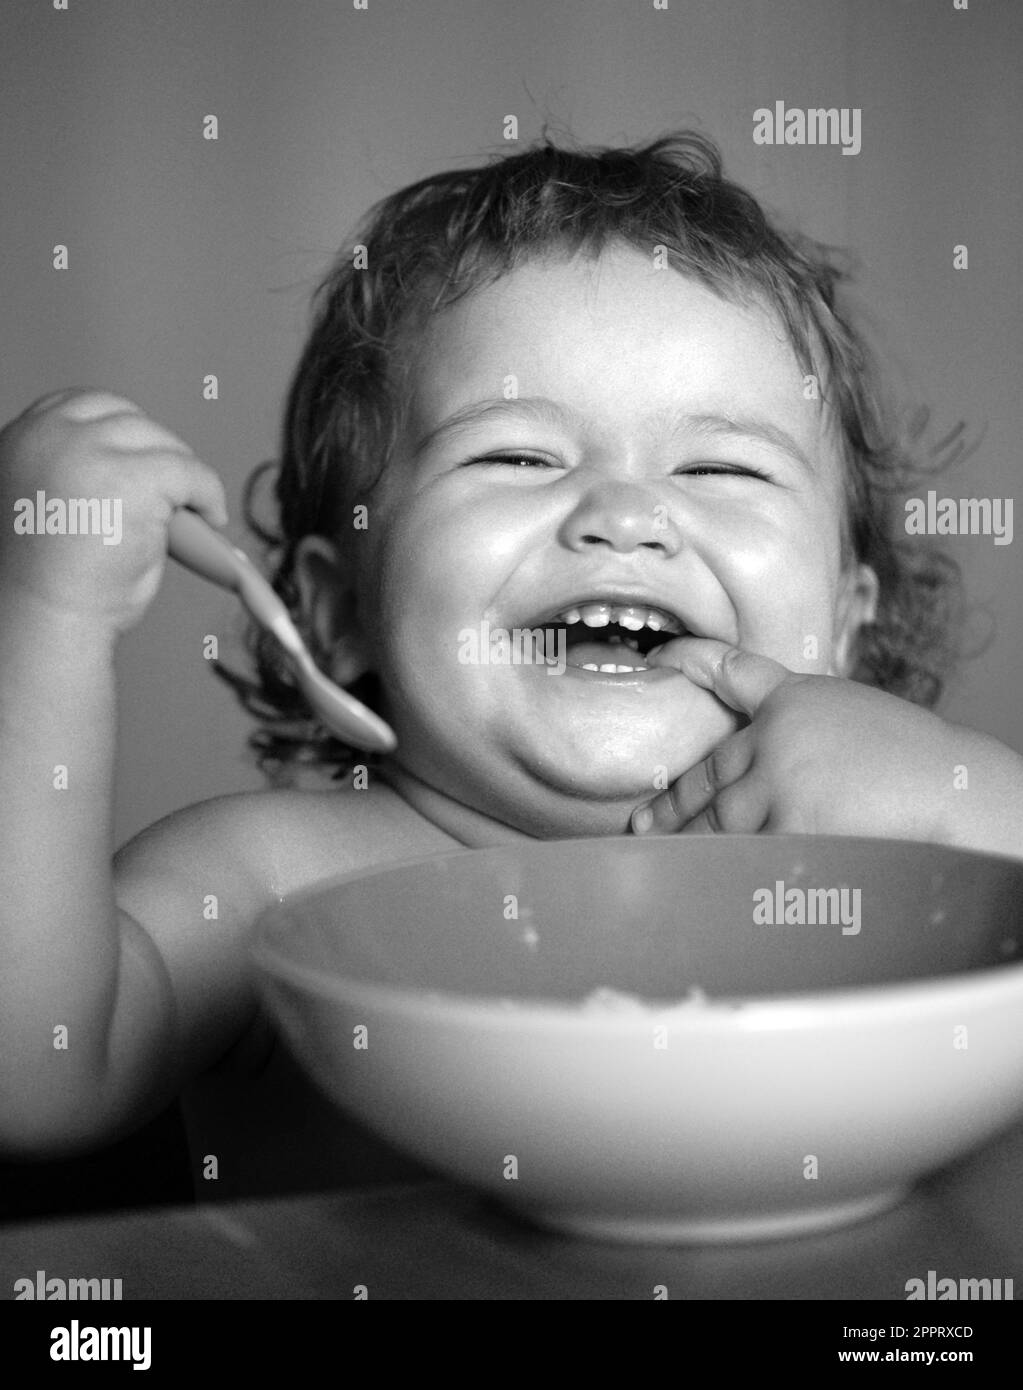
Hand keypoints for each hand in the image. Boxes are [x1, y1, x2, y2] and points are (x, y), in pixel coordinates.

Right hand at [0, 389, 227, 635]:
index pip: (85, 408)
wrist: (47, 618)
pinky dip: (208, 494)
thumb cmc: (50, 583)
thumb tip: (143, 469)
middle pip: (127, 418)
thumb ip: (85, 474)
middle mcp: (49, 434)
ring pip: (162, 443)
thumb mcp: (56, 503)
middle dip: (158, 452)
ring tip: (194, 512)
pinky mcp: (133, 477)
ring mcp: (91, 450)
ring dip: (183, 476)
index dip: (123, 433)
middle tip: (179, 493)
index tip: (148, 459)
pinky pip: (191, 473)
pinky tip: (211, 518)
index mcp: (22, 438)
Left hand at [630, 637, 957, 842]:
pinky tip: (702, 882)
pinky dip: (724, 870)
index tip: (661, 654)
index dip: (692, 661)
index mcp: (794, 699)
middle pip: (711, 772)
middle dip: (674, 804)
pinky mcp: (790, 824)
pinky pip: (745, 852)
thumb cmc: (915, 760)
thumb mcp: (853, 716)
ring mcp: (779, 780)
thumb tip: (764, 759)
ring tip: (663, 856)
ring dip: (691, 841)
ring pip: (720, 818)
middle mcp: (776, 734)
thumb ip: (802, 728)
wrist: (954, 789)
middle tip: (643, 824)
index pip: (733, 675)